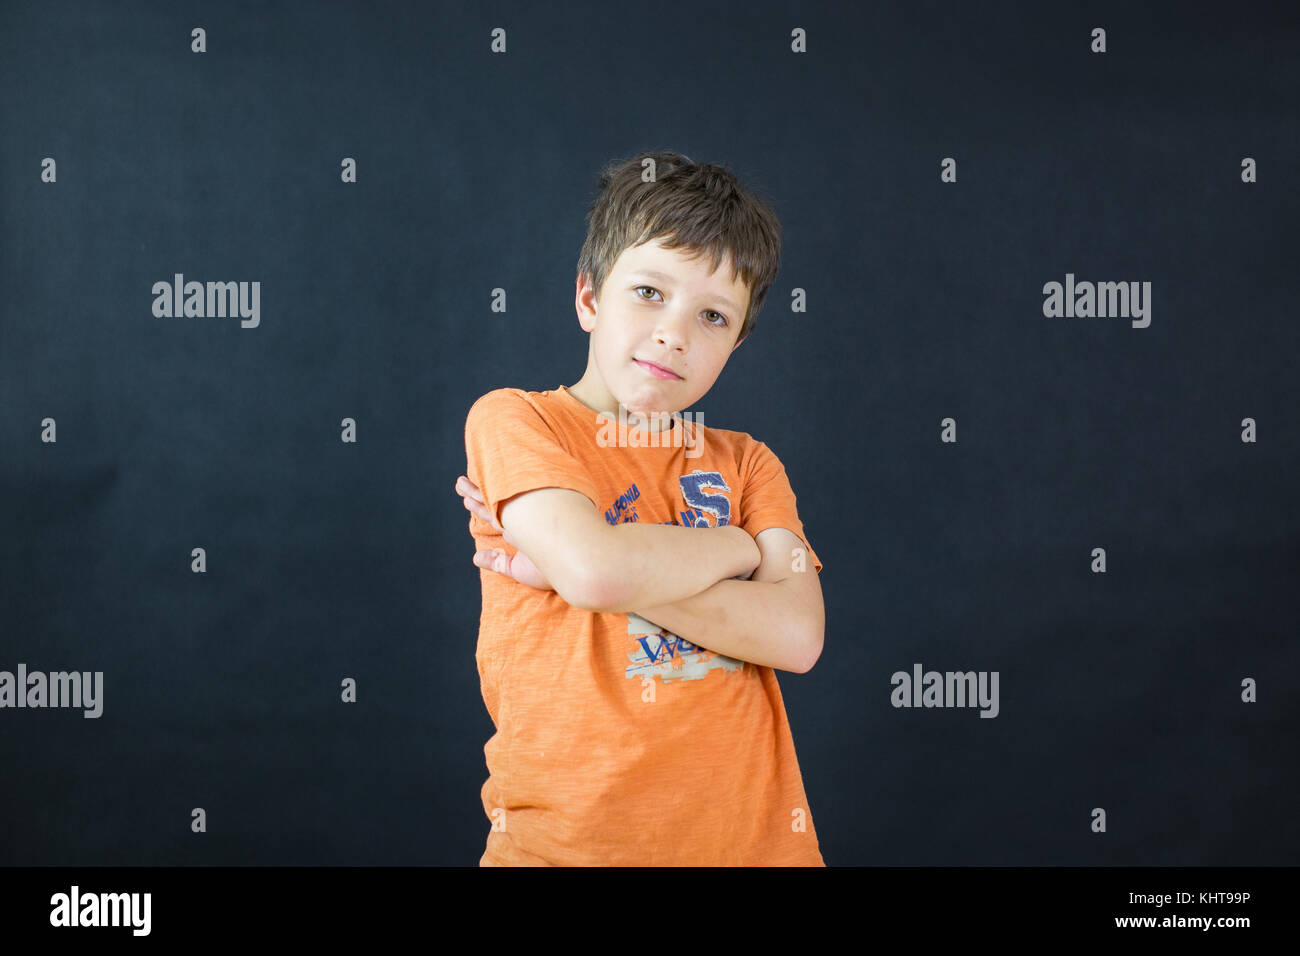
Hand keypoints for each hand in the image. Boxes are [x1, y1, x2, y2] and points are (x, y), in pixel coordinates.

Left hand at [455, 475, 553, 591]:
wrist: (575, 563)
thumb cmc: (554, 571)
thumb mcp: (520, 569)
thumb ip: (499, 563)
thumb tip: (475, 557)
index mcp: (523, 533)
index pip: (497, 517)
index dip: (481, 507)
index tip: (467, 499)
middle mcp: (521, 521)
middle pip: (493, 504)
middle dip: (476, 494)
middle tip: (460, 482)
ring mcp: (522, 516)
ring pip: (493, 499)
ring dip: (474, 491)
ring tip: (459, 483)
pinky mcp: (522, 515)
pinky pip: (497, 502)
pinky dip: (483, 494)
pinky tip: (470, 488)